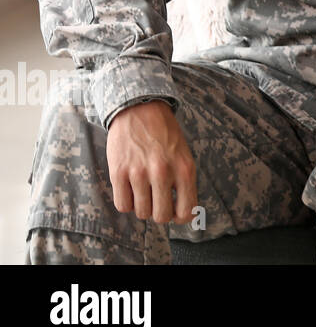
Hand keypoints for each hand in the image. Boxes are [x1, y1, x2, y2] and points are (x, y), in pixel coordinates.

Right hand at [106, 99, 197, 224]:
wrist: (140, 109)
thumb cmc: (165, 135)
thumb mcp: (183, 155)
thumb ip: (184, 182)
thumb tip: (182, 213)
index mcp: (185, 169)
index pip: (187, 211)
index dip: (180, 217)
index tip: (175, 212)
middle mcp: (163, 172)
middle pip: (161, 217)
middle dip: (160, 214)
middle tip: (157, 201)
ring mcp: (139, 173)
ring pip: (141, 213)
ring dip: (142, 207)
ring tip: (143, 191)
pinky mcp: (119, 172)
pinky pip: (122, 205)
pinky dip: (127, 203)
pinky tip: (130, 190)